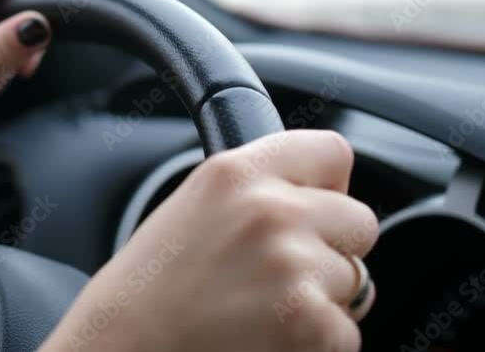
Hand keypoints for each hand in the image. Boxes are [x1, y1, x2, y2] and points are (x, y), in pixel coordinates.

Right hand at [42, 130, 378, 351]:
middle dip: (334, 250)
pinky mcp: (308, 320)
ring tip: (262, 309)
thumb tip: (323, 193)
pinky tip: (267, 337)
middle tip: (282, 273)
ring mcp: (292, 265)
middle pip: (360, 220)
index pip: (333, 151)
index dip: (330, 185)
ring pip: (357, 281)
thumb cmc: (151, 285)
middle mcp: (269, 209)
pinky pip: (347, 332)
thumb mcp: (197, 203)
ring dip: (323, 301)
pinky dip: (317, 343)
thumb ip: (258, 188)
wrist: (124, 345)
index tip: (315, 206)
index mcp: (237, 171)